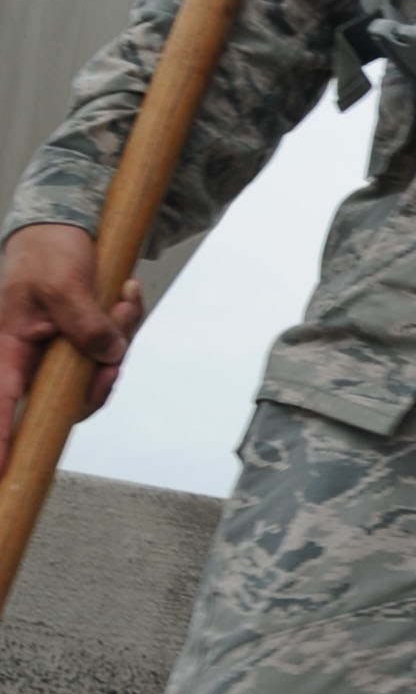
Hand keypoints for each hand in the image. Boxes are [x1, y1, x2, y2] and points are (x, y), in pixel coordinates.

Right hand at [0, 221, 144, 449]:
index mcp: (10, 349)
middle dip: (105, 368)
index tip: (1, 468)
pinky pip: (110, 351)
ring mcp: (59, 352)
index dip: (1, 438)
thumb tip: (108, 356)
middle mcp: (32, 359)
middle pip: (70, 397)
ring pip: (97, 373)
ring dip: (120, 334)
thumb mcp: (64, 284)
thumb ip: (84, 324)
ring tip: (123, 294)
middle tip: (121, 316)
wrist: (63, 225)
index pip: (2, 403)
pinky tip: (126, 295)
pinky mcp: (81, 341)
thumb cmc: (46, 252)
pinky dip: (124, 325)